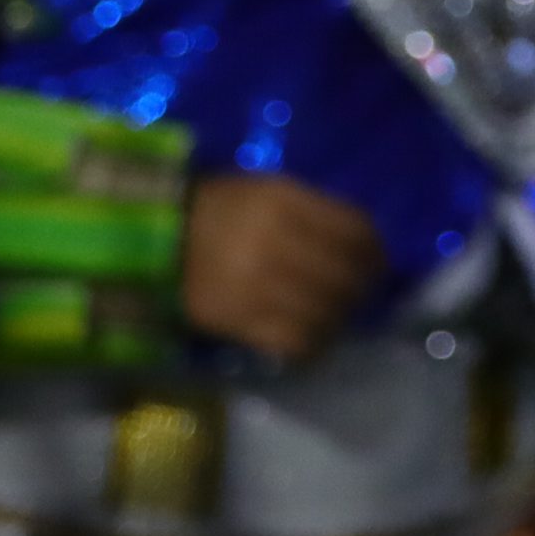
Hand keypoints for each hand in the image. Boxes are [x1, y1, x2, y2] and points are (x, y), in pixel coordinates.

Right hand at [177, 171, 385, 358]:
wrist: (155, 239)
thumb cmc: (221, 209)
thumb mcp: (269, 190)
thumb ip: (315, 212)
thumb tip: (364, 245)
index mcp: (284, 201)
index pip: (353, 231)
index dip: (375, 252)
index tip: (378, 263)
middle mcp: (274, 242)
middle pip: (344, 274)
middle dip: (362, 288)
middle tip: (363, 295)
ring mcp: (255, 284)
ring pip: (324, 311)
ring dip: (340, 319)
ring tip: (339, 318)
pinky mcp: (237, 319)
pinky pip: (293, 340)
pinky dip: (313, 345)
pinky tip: (315, 339)